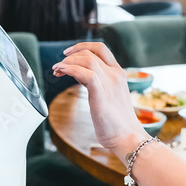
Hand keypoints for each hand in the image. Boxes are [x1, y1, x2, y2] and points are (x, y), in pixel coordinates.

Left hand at [51, 42, 145, 156]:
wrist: (128, 138)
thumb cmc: (116, 122)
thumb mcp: (106, 96)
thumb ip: (95, 83)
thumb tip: (78, 75)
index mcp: (118, 73)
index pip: (100, 49)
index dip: (81, 47)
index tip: (67, 53)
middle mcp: (115, 75)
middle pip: (89, 53)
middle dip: (69, 57)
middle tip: (57, 68)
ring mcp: (110, 83)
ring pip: (87, 60)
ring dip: (67, 62)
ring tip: (56, 71)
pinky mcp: (101, 94)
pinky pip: (85, 74)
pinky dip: (70, 69)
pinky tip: (61, 72)